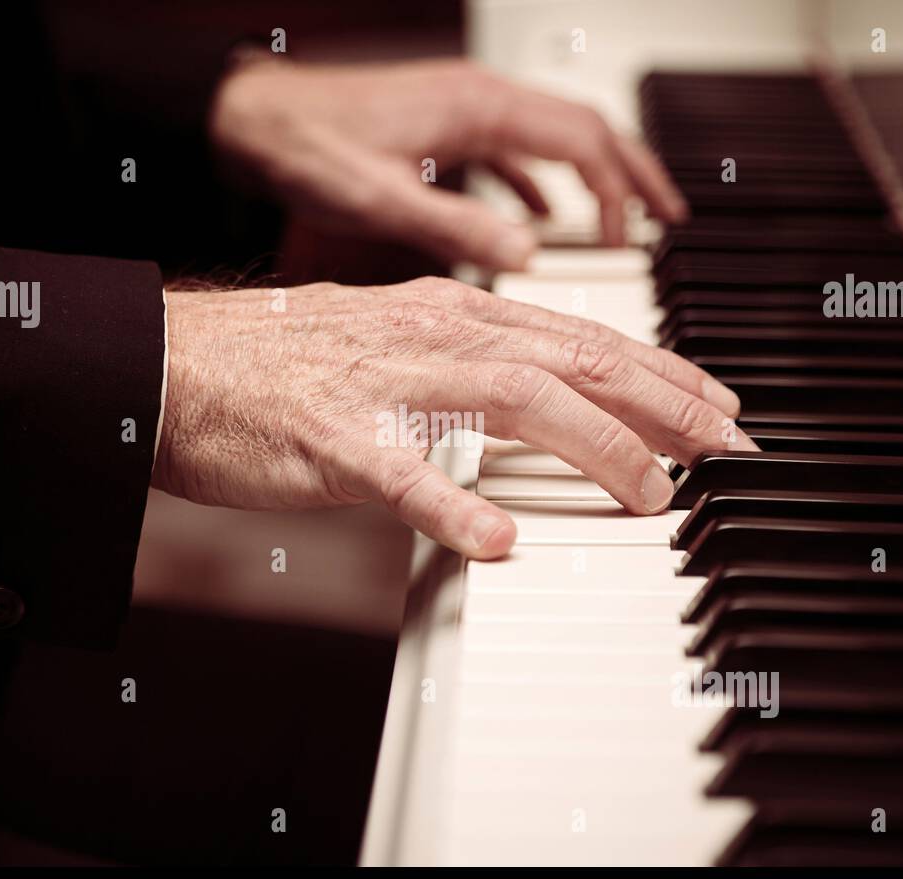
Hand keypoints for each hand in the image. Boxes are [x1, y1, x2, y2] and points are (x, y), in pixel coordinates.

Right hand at [153, 278, 754, 558]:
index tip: (718, 408)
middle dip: (665, 404)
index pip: (580, 337)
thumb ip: (471, 368)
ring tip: (649, 493)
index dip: (661, 372)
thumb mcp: (395, 345)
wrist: (175, 365)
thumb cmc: (284, 365)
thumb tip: (547, 398)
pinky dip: (455, 506)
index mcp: (451, 315)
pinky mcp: (333, 438)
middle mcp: (432, 335)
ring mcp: (384, 383)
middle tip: (728, 447)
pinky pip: (403, 474)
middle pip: (573, 360)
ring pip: (513, 400)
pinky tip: (499, 539)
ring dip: (594, 446)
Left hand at [209, 58, 687, 270]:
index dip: (623, 186)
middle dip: (630, 176)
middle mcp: (478, 104)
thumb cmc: (302, 146)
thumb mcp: (377, 197)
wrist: (247, 122)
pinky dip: (540, 187)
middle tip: (667, 221)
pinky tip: (541, 222)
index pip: (582, 138)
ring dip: (591, 180)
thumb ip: (452, 226)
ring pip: (552, 142)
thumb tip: (527, 254)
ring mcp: (462, 117)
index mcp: (477, 109)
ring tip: (621, 223)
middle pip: (583, 132)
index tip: (643, 234)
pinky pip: (512, 156)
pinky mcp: (441, 136)